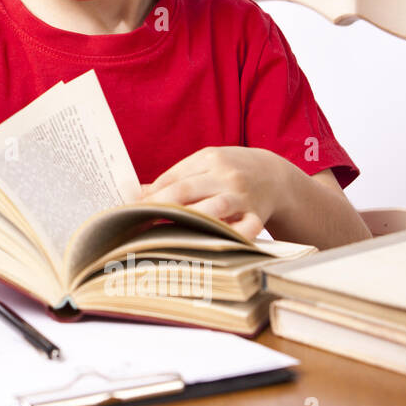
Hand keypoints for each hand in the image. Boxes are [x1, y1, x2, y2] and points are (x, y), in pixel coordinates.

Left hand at [137, 146, 287, 241]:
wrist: (275, 176)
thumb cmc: (230, 171)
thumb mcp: (205, 163)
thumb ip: (173, 177)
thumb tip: (137, 193)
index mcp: (209, 159)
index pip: (173, 178)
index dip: (150, 195)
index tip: (129, 209)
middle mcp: (226, 177)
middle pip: (186, 191)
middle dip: (160, 206)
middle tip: (138, 221)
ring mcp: (243, 197)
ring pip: (212, 209)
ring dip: (186, 222)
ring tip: (163, 234)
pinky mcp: (257, 217)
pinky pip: (244, 230)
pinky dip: (228, 237)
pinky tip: (208, 245)